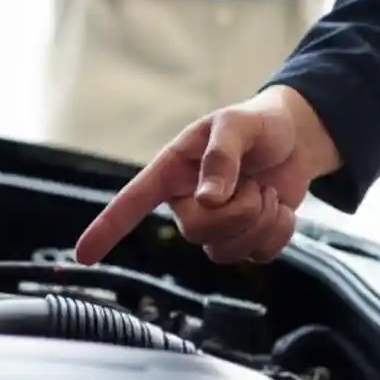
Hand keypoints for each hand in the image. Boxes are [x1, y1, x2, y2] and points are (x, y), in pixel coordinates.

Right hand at [74, 85, 340, 265]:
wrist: (296, 138)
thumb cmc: (258, 124)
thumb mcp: (237, 124)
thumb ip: (220, 157)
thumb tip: (206, 200)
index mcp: (173, 171)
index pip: (132, 201)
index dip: (107, 228)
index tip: (83, 255)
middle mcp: (188, 202)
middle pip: (197, 233)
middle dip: (237, 211)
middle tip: (255, 184)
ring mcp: (217, 225)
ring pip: (226, 251)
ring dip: (260, 221)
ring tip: (266, 191)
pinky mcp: (246, 239)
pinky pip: (258, 255)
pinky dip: (279, 232)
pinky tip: (280, 208)